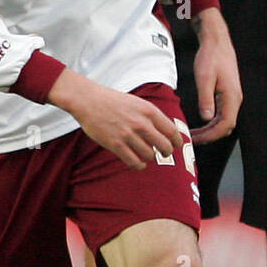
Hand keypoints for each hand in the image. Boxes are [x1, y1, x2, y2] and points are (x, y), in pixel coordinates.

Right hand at [48, 70, 182, 170]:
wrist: (89, 100)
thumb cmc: (113, 101)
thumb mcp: (137, 102)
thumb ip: (151, 116)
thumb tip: (166, 132)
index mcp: (148, 110)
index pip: (171, 131)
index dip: (177, 141)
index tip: (176, 145)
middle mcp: (141, 123)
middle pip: (164, 146)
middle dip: (167, 152)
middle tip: (164, 153)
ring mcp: (128, 134)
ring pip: (149, 155)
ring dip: (150, 157)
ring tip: (147, 154)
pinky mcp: (116, 144)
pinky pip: (134, 162)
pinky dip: (139, 165)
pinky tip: (139, 163)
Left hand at [189, 9, 241, 142]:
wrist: (216, 41)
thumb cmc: (210, 57)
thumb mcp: (204, 77)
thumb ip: (206, 99)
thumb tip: (206, 118)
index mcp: (232, 97)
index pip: (225, 125)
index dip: (211, 136)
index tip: (196, 139)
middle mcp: (235, 99)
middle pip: (226, 126)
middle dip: (209, 136)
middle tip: (191, 139)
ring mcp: (233, 97)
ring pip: (224, 121)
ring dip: (210, 129)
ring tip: (194, 133)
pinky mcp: (228, 93)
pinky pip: (222, 113)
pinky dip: (212, 121)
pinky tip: (201, 121)